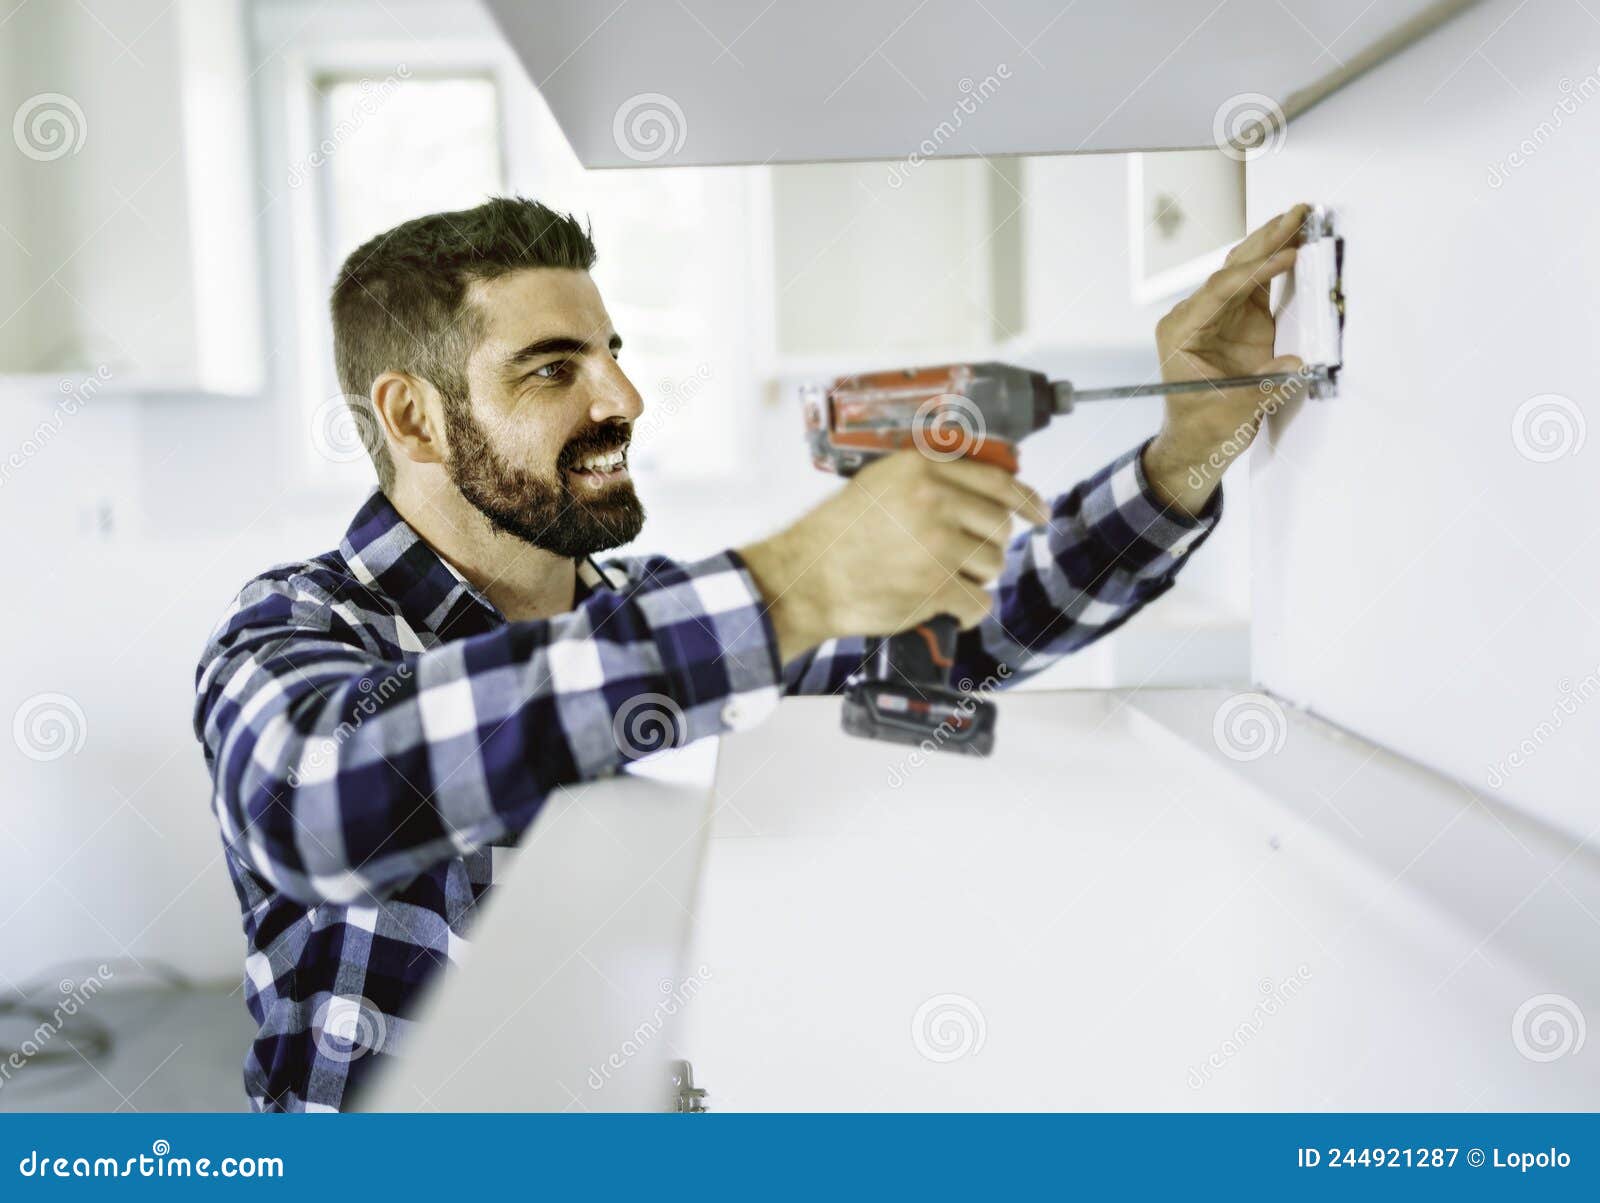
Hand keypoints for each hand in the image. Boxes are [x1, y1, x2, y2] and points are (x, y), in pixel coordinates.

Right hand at [739, 450, 1048, 662]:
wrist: (807, 578)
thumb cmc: (837, 534)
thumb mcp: (881, 484)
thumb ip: (929, 479)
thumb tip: (982, 490)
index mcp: (922, 469)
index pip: (996, 480)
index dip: (1026, 499)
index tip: (1039, 514)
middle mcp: (934, 501)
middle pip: (1000, 527)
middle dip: (987, 547)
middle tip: (962, 558)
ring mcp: (938, 545)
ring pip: (993, 565)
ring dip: (975, 579)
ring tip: (939, 580)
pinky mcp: (936, 587)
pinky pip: (980, 602)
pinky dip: (967, 611)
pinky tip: (946, 608)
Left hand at [1145, 203, 1310, 514]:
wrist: (1196, 443)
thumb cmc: (1201, 427)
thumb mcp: (1231, 413)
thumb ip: (1263, 387)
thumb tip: (1296, 364)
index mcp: (1181, 330)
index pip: (1219, 290)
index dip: (1254, 271)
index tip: (1285, 255)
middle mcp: (1195, 315)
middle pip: (1231, 270)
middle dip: (1264, 241)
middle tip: (1296, 212)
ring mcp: (1217, 315)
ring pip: (1244, 270)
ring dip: (1272, 244)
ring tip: (1300, 216)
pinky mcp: (1238, 321)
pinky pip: (1257, 284)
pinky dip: (1277, 264)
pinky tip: (1295, 243)